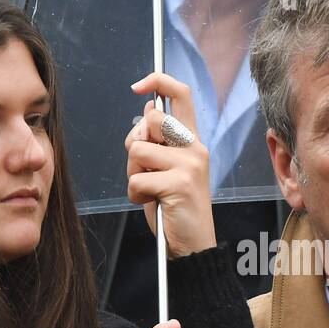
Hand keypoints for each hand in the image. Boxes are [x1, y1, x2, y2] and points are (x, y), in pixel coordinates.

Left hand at [126, 71, 215, 257]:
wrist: (193, 246)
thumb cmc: (177, 208)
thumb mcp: (167, 169)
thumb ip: (159, 141)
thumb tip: (148, 108)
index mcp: (192, 142)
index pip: (181, 95)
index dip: (158, 81)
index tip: (138, 86)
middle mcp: (195, 148)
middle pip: (150, 120)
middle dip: (134, 143)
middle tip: (144, 168)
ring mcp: (189, 165)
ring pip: (137, 151)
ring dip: (133, 174)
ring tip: (150, 190)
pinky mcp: (179, 184)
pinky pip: (137, 180)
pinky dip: (135, 195)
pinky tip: (152, 203)